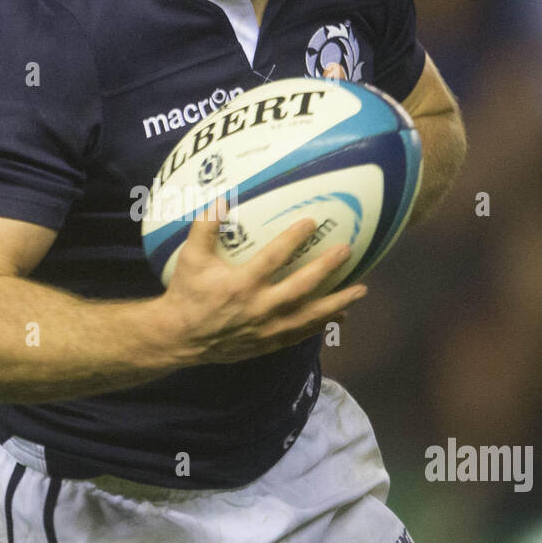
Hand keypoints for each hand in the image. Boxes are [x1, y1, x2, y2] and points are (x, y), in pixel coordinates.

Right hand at [160, 200, 365, 363]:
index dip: (293, 239)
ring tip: (361, 291)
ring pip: (309, 316)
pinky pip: (301, 334)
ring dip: (337, 303)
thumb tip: (220, 199)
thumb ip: (204, 228)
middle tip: (347, 250)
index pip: (273, 258)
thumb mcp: (191, 258)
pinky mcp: (269, 343)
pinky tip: (342, 316)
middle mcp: (259, 308)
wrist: (180, 337)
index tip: (311, 222)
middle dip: (326, 268)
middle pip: (301, 287)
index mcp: (241, 284)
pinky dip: (323, 325)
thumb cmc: (187, 293)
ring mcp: (266, 329)